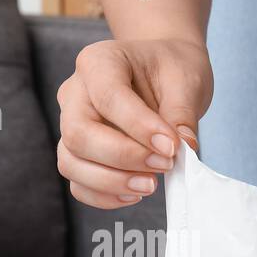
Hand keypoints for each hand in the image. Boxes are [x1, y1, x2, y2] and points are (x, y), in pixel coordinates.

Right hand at [56, 38, 211, 208]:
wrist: (163, 73)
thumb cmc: (171, 70)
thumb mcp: (186, 80)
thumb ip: (182, 113)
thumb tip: (183, 149)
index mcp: (99, 61)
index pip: (108, 96)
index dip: (139, 126)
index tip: (172, 146)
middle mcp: (75, 93)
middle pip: (78, 134)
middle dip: (122, 158)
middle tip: (164, 165)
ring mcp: (71, 125)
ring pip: (70, 162)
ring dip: (110, 182)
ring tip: (150, 185)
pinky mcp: (77, 153)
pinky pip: (77, 183)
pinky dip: (104, 196)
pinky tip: (135, 193)